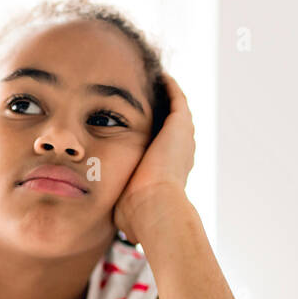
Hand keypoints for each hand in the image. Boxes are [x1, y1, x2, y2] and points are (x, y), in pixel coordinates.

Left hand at [114, 72, 195, 244]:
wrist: (154, 206)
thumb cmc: (137, 214)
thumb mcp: (127, 207)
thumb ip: (122, 205)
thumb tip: (113, 224)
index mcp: (171, 171)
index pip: (163, 149)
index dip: (151, 138)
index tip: (135, 128)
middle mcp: (182, 152)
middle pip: (172, 126)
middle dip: (159, 113)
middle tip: (143, 98)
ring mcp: (183, 137)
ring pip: (176, 109)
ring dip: (164, 96)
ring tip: (148, 80)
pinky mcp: (180, 123)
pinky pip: (175, 96)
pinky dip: (167, 85)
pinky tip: (155, 74)